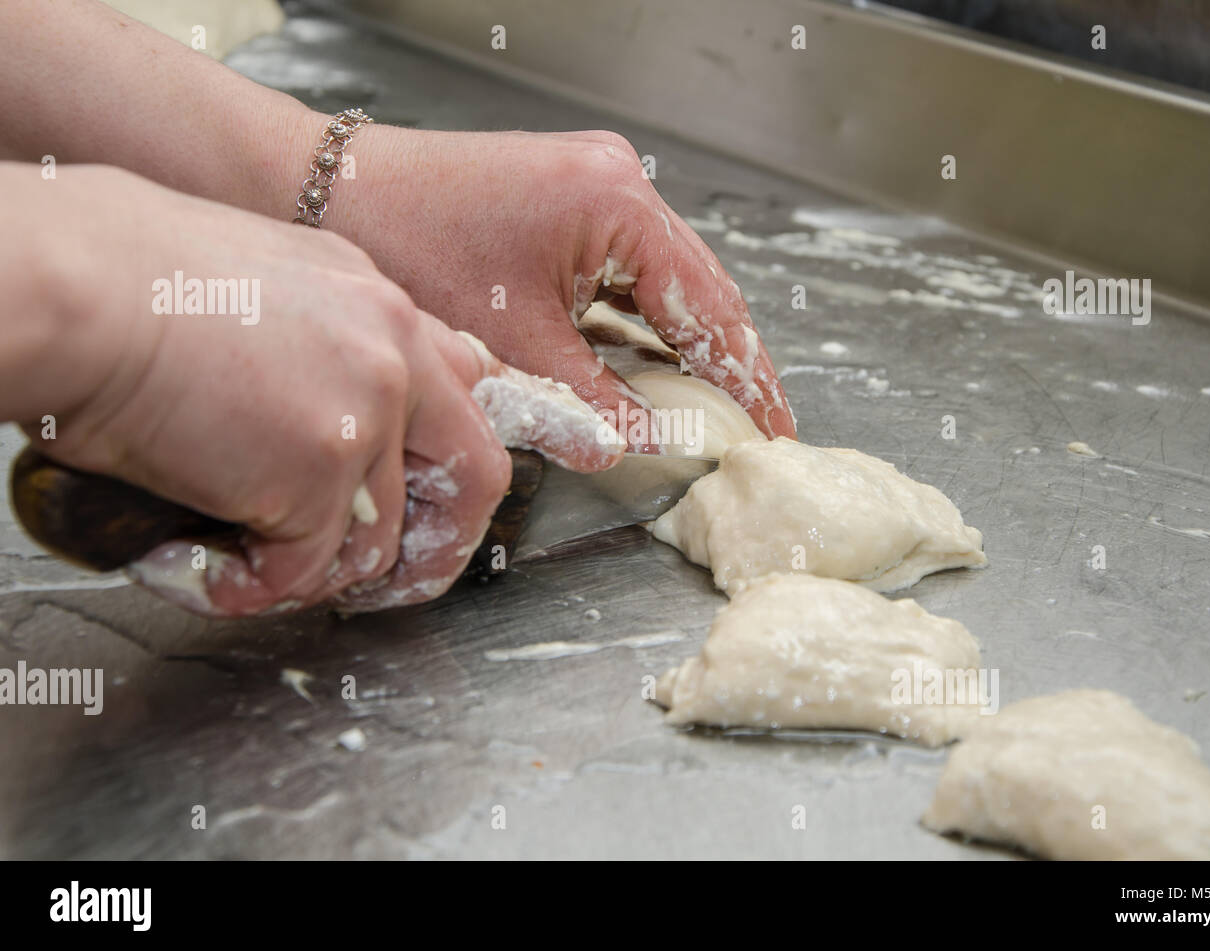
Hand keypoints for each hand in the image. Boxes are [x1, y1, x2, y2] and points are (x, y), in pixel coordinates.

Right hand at [17, 165, 621, 615]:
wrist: (70, 284)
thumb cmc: (121, 277)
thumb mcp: (256, 282)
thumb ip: (311, 340)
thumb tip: (306, 405)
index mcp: (377, 304)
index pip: (463, 385)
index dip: (444, 456)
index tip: (423, 500)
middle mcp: (391, 353)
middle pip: (476, 471)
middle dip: (440, 542)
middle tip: (388, 579)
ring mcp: (364, 412)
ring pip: (377, 542)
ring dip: (313, 575)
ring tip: (241, 565)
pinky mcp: (316, 471)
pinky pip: (302, 570)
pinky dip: (249, 588)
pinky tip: (195, 565)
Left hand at [318, 125, 797, 444]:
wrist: (325, 191)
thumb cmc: (407, 248)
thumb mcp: (514, 345)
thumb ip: (591, 402)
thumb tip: (641, 447)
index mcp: (619, 206)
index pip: (711, 308)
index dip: (747, 379)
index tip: (775, 430)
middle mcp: (619, 183)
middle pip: (700, 290)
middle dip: (728, 364)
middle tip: (756, 429)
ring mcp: (595, 187)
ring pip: (666, 283)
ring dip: (687, 346)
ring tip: (715, 411)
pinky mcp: (568, 203)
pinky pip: (626, 274)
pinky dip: (641, 325)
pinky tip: (652, 372)